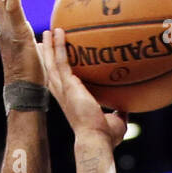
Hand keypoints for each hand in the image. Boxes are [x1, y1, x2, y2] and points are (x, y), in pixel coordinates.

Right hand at [0, 0, 43, 83]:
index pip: (1, 1)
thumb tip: (42, 41)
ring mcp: (9, 29)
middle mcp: (5, 26)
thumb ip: (36, 44)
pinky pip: (13, 9)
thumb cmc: (32, 80)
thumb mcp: (35, 55)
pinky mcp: (17, 34)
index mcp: (9, 29)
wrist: (25, 94)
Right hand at [42, 27, 127, 146]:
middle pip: (51, 72)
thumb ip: (118, 112)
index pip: (60, 86)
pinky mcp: (68, 86)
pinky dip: (59, 46)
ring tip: (49, 31)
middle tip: (43, 42)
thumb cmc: (104, 138)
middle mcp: (64, 96)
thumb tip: (127, 107)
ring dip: (50, 47)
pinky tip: (59, 32)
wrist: (96, 140)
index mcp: (71, 103)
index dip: (55, 74)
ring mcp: (64, 90)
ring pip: (52, 63)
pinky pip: (61, 61)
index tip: (52, 63)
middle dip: (47, 57)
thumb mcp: (115, 122)